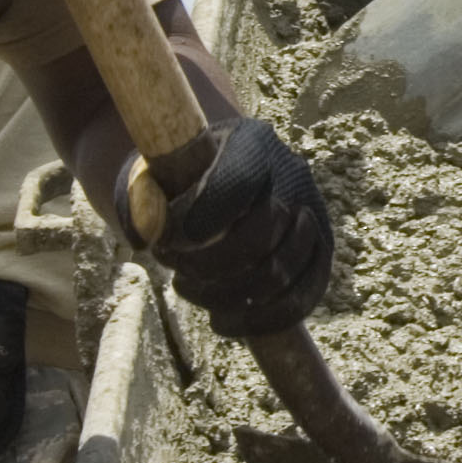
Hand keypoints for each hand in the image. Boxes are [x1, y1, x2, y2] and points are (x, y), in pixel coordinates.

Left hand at [118, 115, 332, 335]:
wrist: (214, 179)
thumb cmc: (178, 178)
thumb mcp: (154, 172)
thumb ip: (142, 197)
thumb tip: (146, 234)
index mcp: (253, 141)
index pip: (240, 179)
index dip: (205, 216)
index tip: (166, 245)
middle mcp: (292, 174)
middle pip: (263, 234)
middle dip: (210, 265)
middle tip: (175, 274)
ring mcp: (312, 215)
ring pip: (280, 273)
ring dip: (227, 296)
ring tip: (189, 291)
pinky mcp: (320, 253)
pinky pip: (301, 299)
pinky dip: (261, 320)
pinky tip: (222, 321)